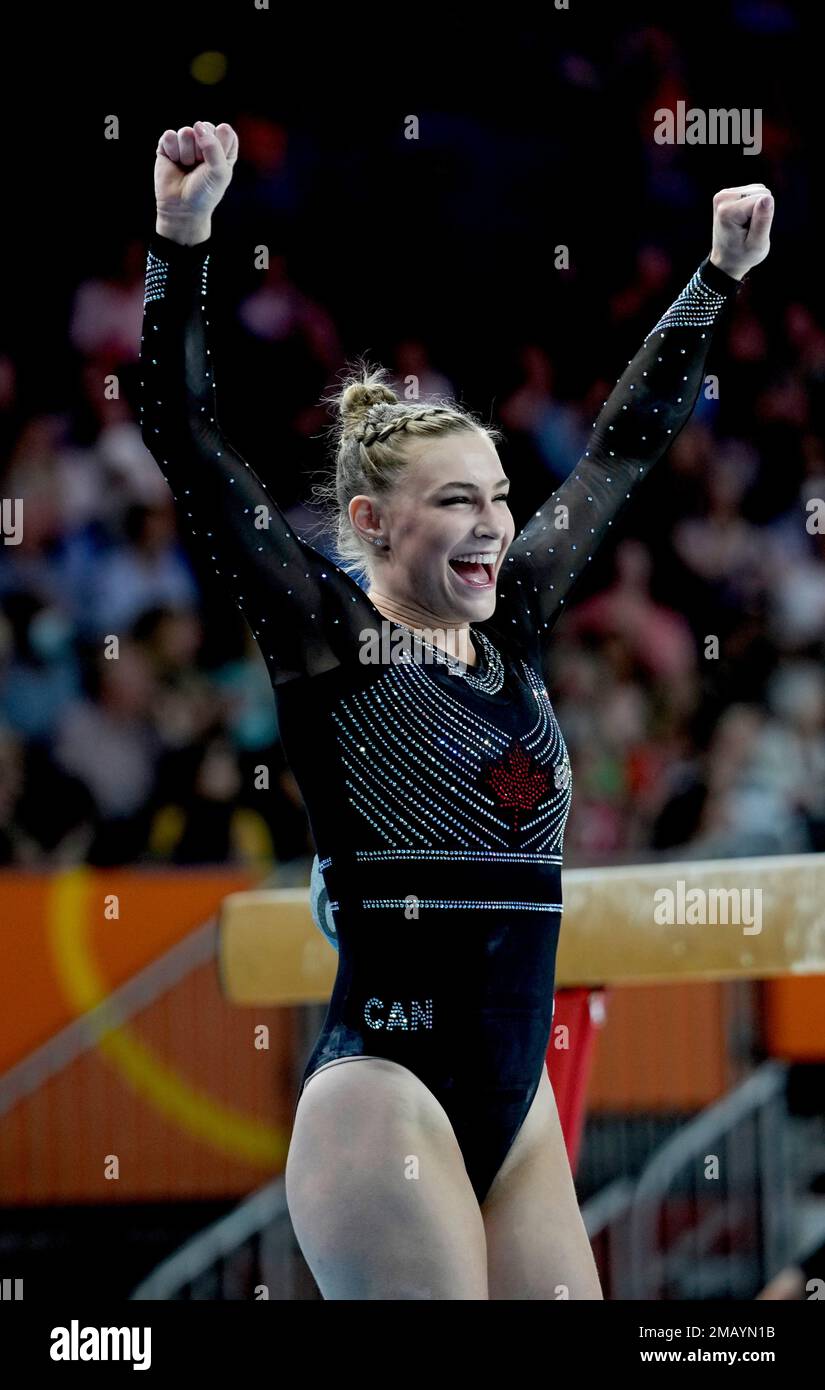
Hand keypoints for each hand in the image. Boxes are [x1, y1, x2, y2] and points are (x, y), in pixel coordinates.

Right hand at [154, 121, 237, 242]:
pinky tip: (174, 163)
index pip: (224, 130)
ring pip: (186, 132)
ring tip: (187, 167)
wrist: (182, 208)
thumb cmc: (204, 193)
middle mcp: (205, 141)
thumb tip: (197, 126)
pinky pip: (169, 136)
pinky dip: (172, 152)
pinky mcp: (168, 145)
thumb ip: (214, 147)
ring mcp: (186, 142)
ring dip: (186, 154)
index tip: (215, 165)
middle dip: (201, 150)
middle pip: (204, 127)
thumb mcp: (219, 172)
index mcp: (223, 147)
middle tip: (199, 167)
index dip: (219, 146)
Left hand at [709, 183, 773, 280]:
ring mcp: (723, 194)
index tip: (752, 232)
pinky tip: (744, 219)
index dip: (764, 217)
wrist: (725, 260)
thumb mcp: (757, 244)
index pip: (763, 199)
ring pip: (759, 190)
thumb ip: (763, 220)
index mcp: (728, 211)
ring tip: (746, 225)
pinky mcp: (728, 193)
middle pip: (761, 192)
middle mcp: (722, 198)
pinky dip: (753, 205)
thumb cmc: (742, 255)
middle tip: (749, 229)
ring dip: (758, 208)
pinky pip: (754, 191)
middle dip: (761, 211)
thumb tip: (768, 198)